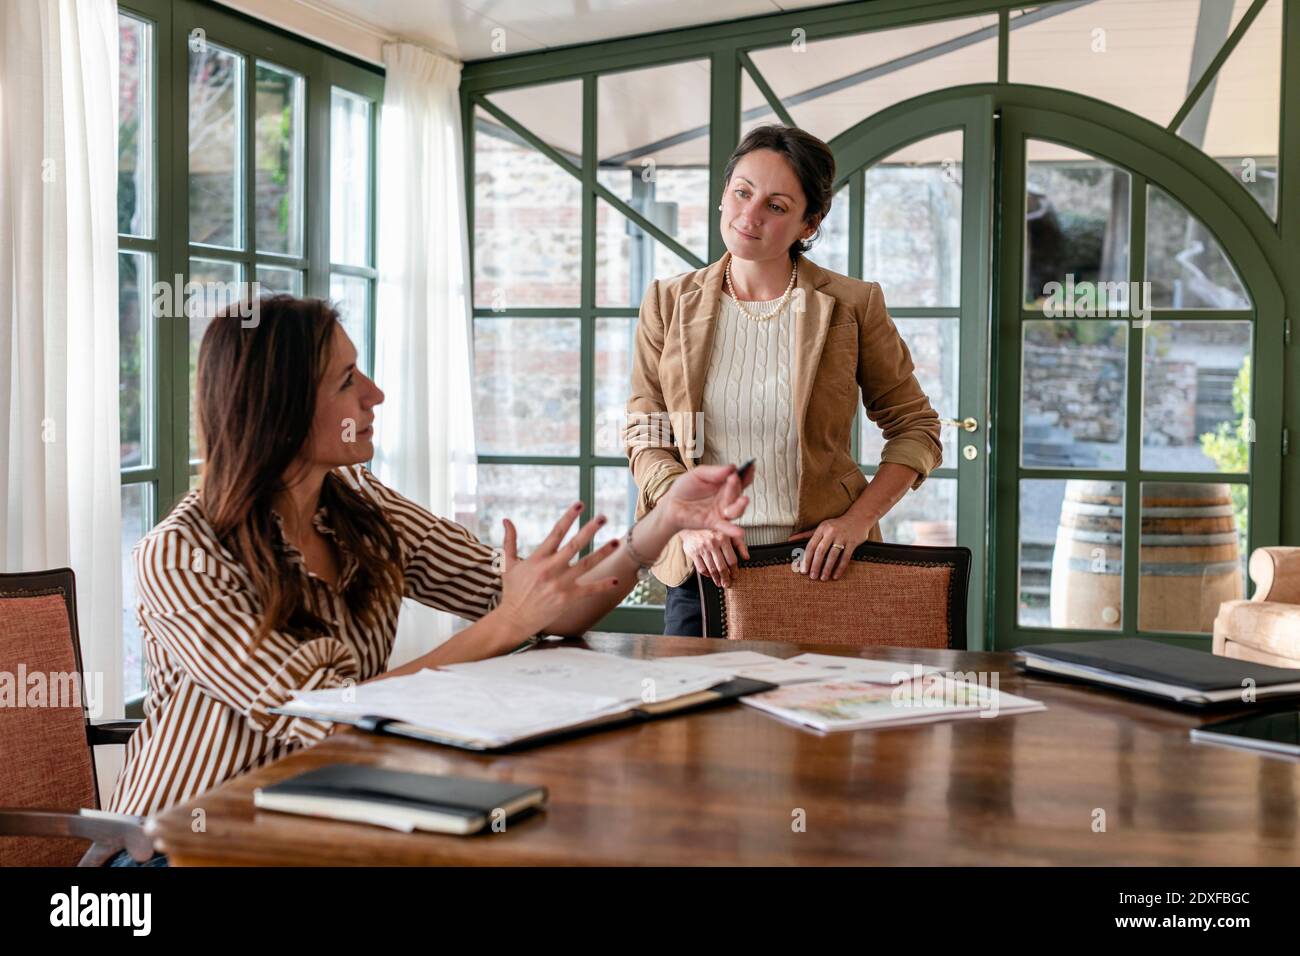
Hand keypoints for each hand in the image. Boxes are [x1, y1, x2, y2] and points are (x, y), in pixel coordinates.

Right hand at [494, 503, 621, 637]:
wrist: (514, 619)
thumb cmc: (512, 591)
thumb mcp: (508, 564)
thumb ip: (509, 541)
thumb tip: (506, 520)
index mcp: (538, 558)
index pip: (556, 532)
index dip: (569, 517)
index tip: (580, 504)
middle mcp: (551, 569)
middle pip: (575, 545)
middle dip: (590, 530)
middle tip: (603, 517)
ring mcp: (560, 584)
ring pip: (586, 564)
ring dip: (603, 552)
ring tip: (617, 541)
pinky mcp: (568, 598)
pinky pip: (589, 590)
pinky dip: (603, 585)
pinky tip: (616, 580)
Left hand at [658, 463, 752, 585]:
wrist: (670, 505)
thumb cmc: (684, 489)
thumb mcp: (697, 474)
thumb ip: (714, 472)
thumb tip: (732, 467)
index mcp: (724, 485)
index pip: (740, 480)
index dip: (747, 474)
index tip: (751, 466)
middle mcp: (726, 499)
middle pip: (738, 493)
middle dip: (737, 486)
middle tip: (733, 478)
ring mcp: (721, 511)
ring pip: (736, 511)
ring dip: (740, 506)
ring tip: (743, 500)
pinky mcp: (713, 523)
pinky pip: (725, 526)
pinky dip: (732, 530)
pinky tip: (739, 532)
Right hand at [680, 529, 742, 588]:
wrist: (694, 525)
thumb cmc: (714, 531)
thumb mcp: (729, 534)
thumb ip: (740, 545)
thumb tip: (747, 557)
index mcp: (724, 538)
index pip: (731, 560)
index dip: (734, 570)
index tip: (735, 576)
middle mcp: (713, 543)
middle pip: (722, 566)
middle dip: (726, 578)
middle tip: (727, 584)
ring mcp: (702, 548)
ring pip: (712, 569)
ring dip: (716, 579)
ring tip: (719, 583)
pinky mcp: (693, 552)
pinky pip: (701, 568)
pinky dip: (706, 574)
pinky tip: (710, 575)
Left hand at [788, 512, 872, 581]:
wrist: (858, 518)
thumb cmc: (836, 525)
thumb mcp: (821, 527)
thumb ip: (806, 534)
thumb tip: (790, 540)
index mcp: (821, 529)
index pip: (811, 545)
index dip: (806, 559)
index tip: (803, 570)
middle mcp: (831, 532)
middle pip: (820, 551)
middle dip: (815, 565)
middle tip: (812, 577)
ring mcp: (843, 537)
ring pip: (833, 555)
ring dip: (827, 568)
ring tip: (823, 578)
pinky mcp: (853, 542)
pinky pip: (846, 557)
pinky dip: (840, 568)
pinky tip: (835, 576)